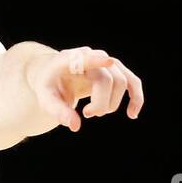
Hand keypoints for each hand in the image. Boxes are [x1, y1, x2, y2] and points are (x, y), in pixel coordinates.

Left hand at [27, 46, 143, 132]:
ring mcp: (107, 62)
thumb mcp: (45, 98)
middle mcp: (93, 56)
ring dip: (113, 104)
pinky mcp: (116, 71)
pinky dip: (136, 98)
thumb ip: (58, 111)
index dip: (98, 61)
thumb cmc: (48, 84)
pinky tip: (132, 114)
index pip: (87, 59)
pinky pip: (132, 82)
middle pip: (109, 80)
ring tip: (93, 113)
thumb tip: (76, 126)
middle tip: (86, 114)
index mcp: (72, 59)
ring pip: (124, 82)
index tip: (108, 61)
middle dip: (101, 103)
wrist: (53, 71)